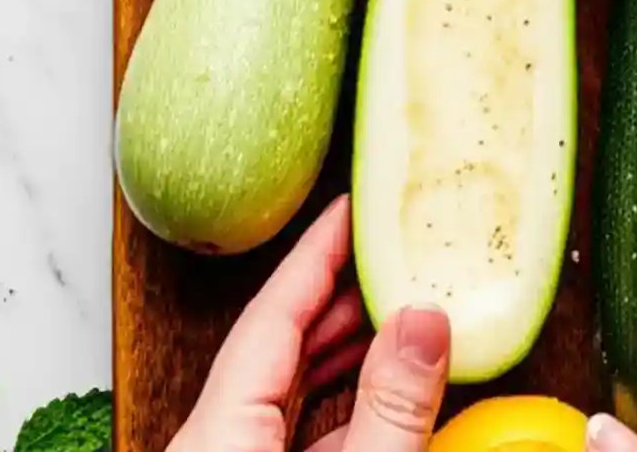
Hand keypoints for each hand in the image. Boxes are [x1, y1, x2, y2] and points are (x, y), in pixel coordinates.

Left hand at [167, 195, 452, 451]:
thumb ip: (390, 411)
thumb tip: (423, 325)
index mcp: (218, 435)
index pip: (270, 314)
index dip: (316, 253)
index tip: (352, 208)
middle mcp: (214, 443)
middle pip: (276, 342)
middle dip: (341, 295)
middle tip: (395, 252)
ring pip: (285, 384)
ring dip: (344, 347)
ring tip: (400, 312)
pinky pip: (292, 425)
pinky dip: (342, 398)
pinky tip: (382, 389)